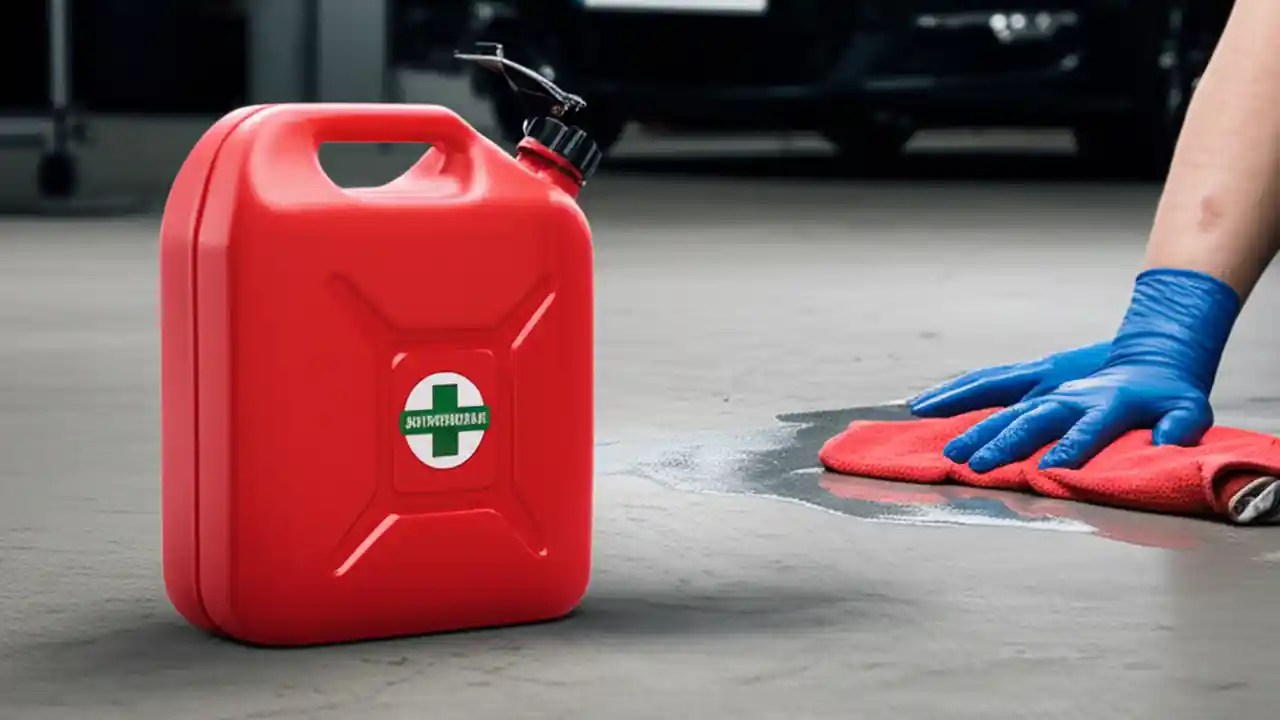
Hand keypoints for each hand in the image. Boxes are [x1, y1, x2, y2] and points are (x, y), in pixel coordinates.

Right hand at [939, 268, 1240, 471]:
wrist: (1153, 348)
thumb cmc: (1166, 388)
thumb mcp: (1188, 407)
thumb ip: (1179, 425)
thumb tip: (1168, 443)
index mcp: (1105, 399)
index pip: (1085, 425)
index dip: (1069, 446)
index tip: (1046, 469)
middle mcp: (1065, 387)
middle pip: (1028, 415)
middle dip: (999, 439)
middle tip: (973, 464)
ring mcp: (1043, 379)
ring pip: (997, 396)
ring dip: (964, 416)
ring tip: (936, 438)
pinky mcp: (1031, 376)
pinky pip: (986, 384)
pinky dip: (954, 393)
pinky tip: (925, 405)